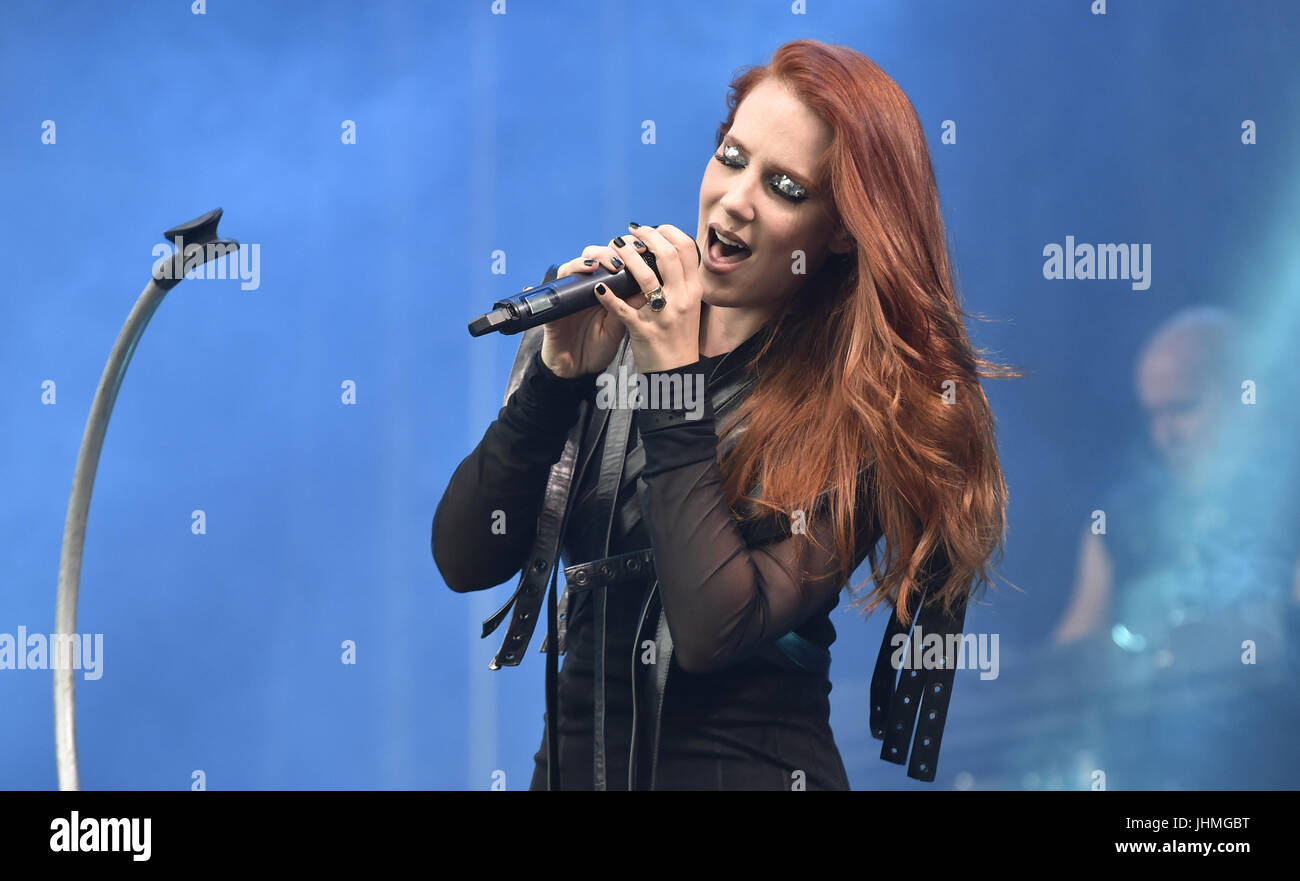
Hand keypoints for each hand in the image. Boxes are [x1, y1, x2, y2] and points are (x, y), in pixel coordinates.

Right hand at [539, 244, 649, 377]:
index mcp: (604, 290)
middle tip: (628, 255)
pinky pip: (558, 282)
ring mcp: (569, 294)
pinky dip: (571, 271)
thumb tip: (654, 284)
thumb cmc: (598, 346)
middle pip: (594, 256)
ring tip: (610, 264)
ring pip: (576, 263)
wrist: (577, 369)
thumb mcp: (621, 326)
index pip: (613, 260)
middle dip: (612, 250)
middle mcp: (585, 288)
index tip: (644, 248)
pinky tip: (587, 271)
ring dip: (594, 258)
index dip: (627, 250)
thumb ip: (632, 306)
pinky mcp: (554, 304)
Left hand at [592, 223, 701, 372]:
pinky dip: (609, 296)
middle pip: (667, 255)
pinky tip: (599, 287)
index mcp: (694, 290)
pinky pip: (623, 309)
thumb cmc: (679, 337)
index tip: (653, 228)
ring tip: (614, 247)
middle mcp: (682, 299)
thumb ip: (680, 281)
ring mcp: (664, 315)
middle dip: (646, 238)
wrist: (676, 372)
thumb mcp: (689, 305)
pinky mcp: (644, 330)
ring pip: (645, 276)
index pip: (687, 249)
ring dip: (626, 257)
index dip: (668, 232)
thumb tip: (665, 252)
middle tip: (630, 233)